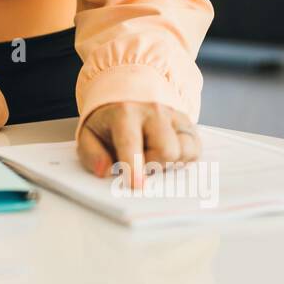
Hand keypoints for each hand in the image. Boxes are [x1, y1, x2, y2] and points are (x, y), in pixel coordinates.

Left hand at [76, 101, 198, 189]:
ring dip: (168, 163)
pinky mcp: (188, 124)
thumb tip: (104, 171)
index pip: (131, 142)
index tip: (137, 185)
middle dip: (152, 166)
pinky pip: (195, 150)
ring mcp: (174, 116)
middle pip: (165, 151)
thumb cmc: (108, 123)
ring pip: (184, 151)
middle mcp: (153, 111)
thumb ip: (92, 155)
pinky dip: (182, 158)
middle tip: (139, 163)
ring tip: (151, 156)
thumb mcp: (89, 135)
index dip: (135, 166)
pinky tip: (165, 154)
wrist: (126, 99)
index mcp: (124, 113)